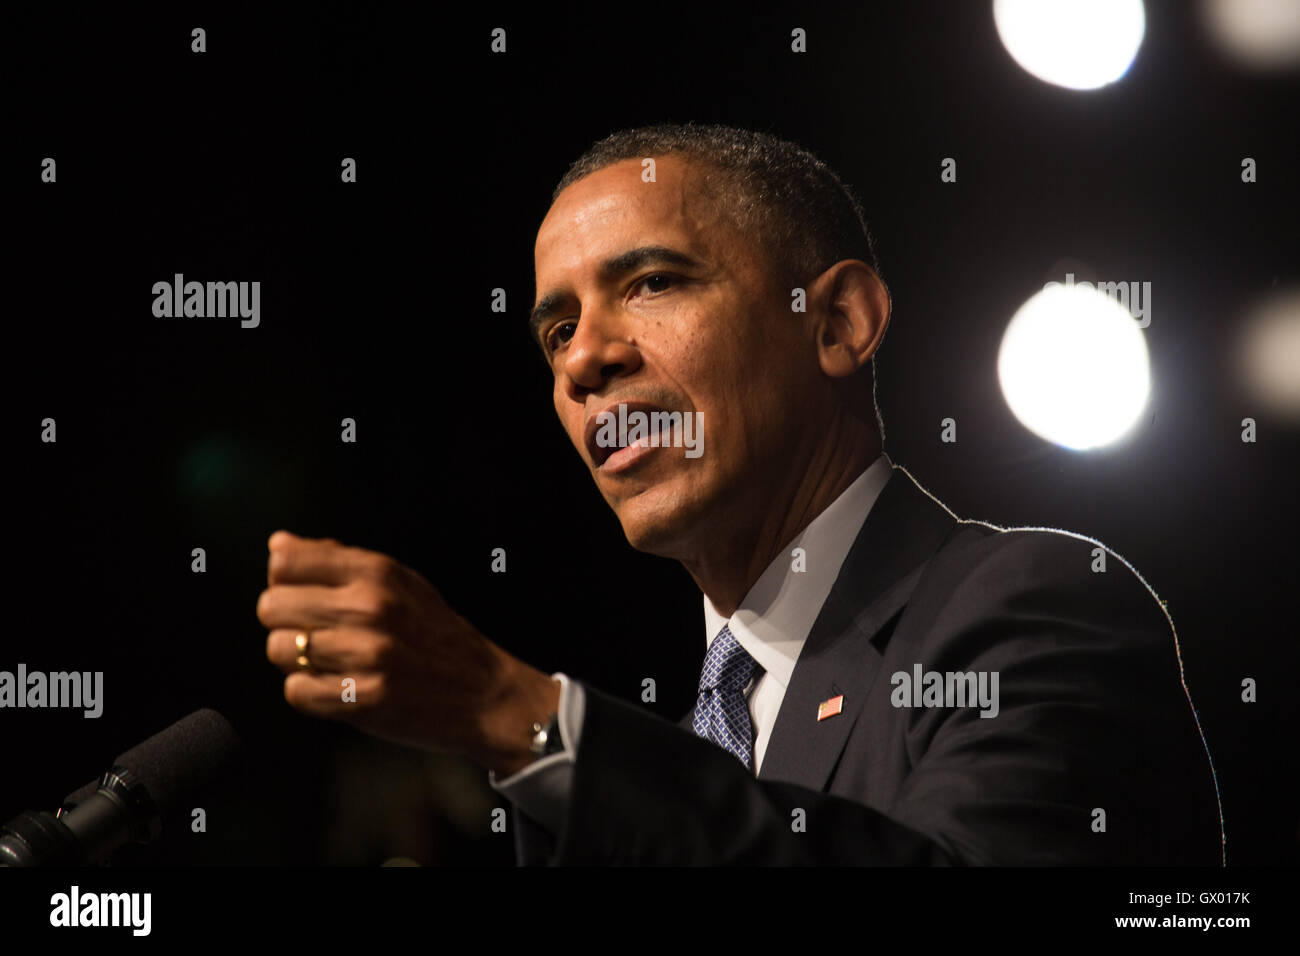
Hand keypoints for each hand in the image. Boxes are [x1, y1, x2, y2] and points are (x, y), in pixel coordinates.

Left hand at [258, 530, 559, 775]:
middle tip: (315, 632)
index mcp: (377, 572)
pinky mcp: (363, 699)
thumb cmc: (437, 633)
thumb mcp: (400, 581)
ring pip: (278, 649)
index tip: (301, 592)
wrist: (483, 691)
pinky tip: (335, 686)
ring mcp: (367, 655)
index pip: (285, 560)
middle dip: (284, 621)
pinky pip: (296, 692)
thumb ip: (338, 560)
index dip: (283, 579)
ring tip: (327, 661)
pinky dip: (309, 692)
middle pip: (271, 605)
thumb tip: (279, 544)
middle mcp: (370, 607)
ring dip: (295, 659)